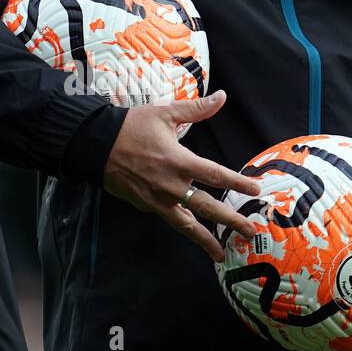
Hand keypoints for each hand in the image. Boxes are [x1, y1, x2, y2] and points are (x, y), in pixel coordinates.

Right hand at [102, 90, 261, 262]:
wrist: (95, 145)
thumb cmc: (131, 126)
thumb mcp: (164, 113)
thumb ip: (196, 109)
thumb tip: (222, 97)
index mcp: (178, 161)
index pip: (215, 175)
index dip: (238, 183)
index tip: (255, 190)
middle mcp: (170, 186)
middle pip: (206, 208)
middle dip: (230, 222)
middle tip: (249, 232)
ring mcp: (156, 200)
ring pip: (185, 225)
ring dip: (205, 240)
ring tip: (220, 253)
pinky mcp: (145, 206)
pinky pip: (166, 217)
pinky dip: (181, 226)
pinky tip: (192, 232)